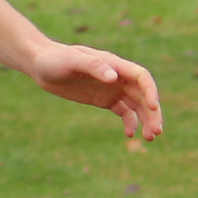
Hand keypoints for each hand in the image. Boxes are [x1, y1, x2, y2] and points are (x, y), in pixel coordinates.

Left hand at [29, 43, 162, 139]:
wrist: (41, 65)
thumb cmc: (55, 59)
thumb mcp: (72, 61)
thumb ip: (93, 66)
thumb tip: (113, 77)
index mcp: (113, 64)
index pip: (140, 77)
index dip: (150, 91)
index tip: (152, 108)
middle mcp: (117, 77)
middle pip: (143, 94)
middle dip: (152, 112)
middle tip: (156, 132)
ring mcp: (111, 88)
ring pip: (136, 105)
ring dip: (145, 120)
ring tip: (149, 137)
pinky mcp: (103, 99)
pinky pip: (123, 112)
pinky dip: (130, 122)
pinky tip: (130, 134)